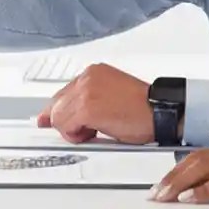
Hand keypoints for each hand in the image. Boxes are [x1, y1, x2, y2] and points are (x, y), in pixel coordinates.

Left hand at [36, 64, 154, 143]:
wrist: (159, 111)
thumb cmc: (142, 108)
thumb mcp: (110, 97)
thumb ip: (83, 101)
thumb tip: (56, 115)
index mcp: (93, 72)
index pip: (62, 93)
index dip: (57, 110)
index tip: (49, 119)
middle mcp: (87, 78)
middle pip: (56, 105)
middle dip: (66, 122)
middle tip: (87, 130)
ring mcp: (85, 92)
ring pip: (58, 117)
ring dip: (73, 130)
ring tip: (95, 130)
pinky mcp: (86, 108)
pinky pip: (66, 127)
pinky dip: (77, 135)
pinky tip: (94, 133)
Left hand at [149, 146, 208, 205]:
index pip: (203, 155)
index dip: (179, 169)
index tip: (164, 185)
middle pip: (198, 158)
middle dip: (173, 175)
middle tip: (155, 193)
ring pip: (205, 166)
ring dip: (181, 182)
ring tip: (165, 196)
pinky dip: (203, 190)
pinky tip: (189, 198)